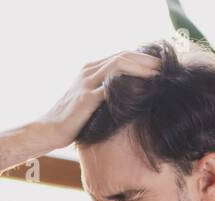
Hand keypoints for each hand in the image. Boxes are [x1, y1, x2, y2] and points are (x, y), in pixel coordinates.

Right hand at [37, 51, 161, 150]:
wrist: (47, 131)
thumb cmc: (70, 122)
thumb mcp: (90, 103)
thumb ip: (106, 95)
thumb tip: (131, 98)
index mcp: (90, 70)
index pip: (121, 57)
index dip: (142, 59)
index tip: (161, 66)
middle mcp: (89, 71)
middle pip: (123, 57)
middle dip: (147, 60)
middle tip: (167, 65)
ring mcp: (87, 83)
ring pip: (119, 65)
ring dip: (142, 68)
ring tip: (160, 74)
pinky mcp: (86, 98)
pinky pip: (111, 87)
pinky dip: (129, 85)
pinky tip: (143, 90)